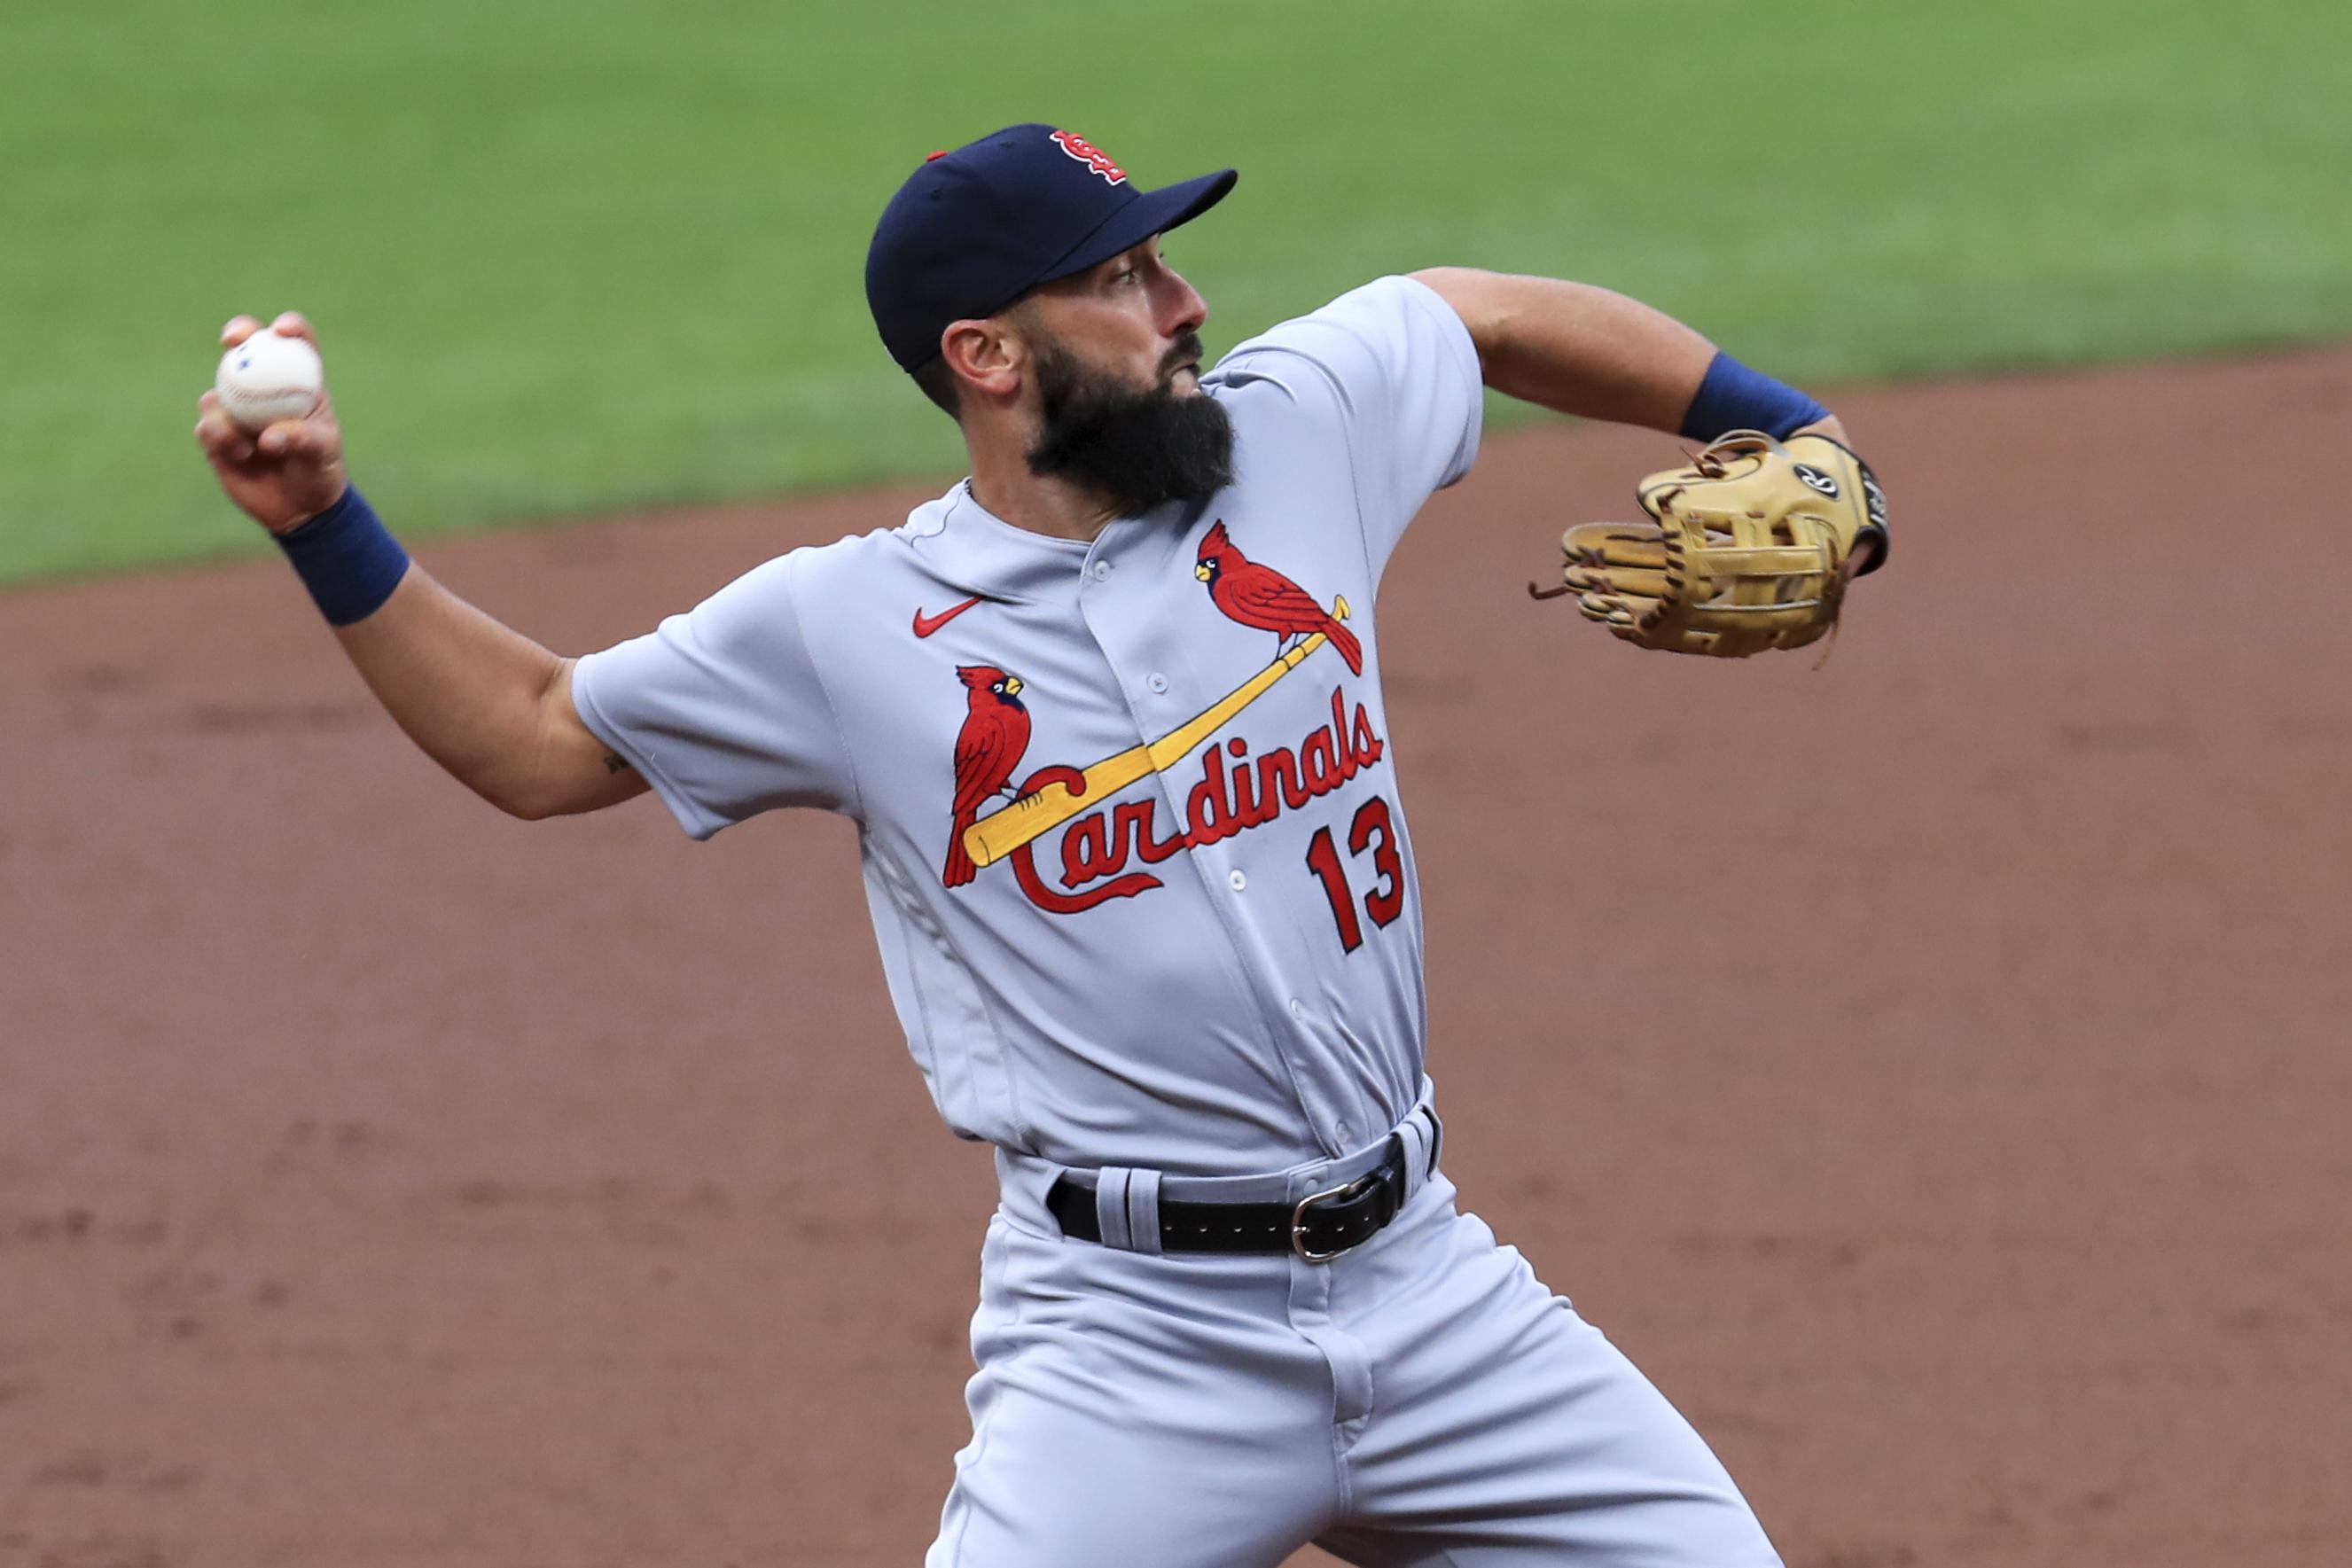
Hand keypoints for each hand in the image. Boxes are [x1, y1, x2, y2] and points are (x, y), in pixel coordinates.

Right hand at [194, 312, 346, 533]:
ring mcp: (237, 410)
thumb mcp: (323, 454)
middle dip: (240, 333)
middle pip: (248, 349)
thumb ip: (302, 439)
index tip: (282, 329)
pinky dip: (219, 435)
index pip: (296, 346)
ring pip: (219, 391)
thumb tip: (268, 436)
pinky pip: (207, 425)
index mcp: (299, 384)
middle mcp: (265, 390)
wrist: (300, 509)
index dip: (290, 328)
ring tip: (248, 445)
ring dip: (228, 412)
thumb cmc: (320, 472)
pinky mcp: (216, 435)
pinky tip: (240, 454)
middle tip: (234, 339)